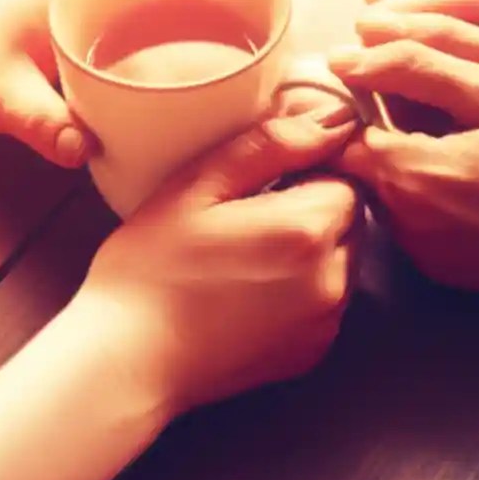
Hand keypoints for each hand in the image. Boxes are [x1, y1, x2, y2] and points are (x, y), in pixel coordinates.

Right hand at [78, 103, 361, 414]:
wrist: (127, 360)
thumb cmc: (152, 267)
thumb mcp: (200, 185)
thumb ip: (274, 144)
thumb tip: (334, 119)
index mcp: (308, 229)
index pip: (346, 177)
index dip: (308, 170)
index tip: (265, 180)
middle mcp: (332, 280)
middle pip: (350, 220)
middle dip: (314, 207)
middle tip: (252, 214)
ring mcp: (324, 323)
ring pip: (344, 261)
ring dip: (314, 248)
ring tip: (250, 252)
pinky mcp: (312, 352)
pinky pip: (328, 302)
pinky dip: (305, 289)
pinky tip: (253, 289)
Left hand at [328, 39, 478, 301]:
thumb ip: (415, 68)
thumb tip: (346, 58)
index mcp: (411, 175)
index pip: (344, 136)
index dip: (363, 106)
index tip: (399, 90)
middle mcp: (406, 226)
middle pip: (363, 169)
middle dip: (387, 137)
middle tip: (441, 115)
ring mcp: (425, 257)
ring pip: (388, 199)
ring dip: (409, 170)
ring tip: (466, 149)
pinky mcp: (447, 274)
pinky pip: (415, 228)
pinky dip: (432, 203)